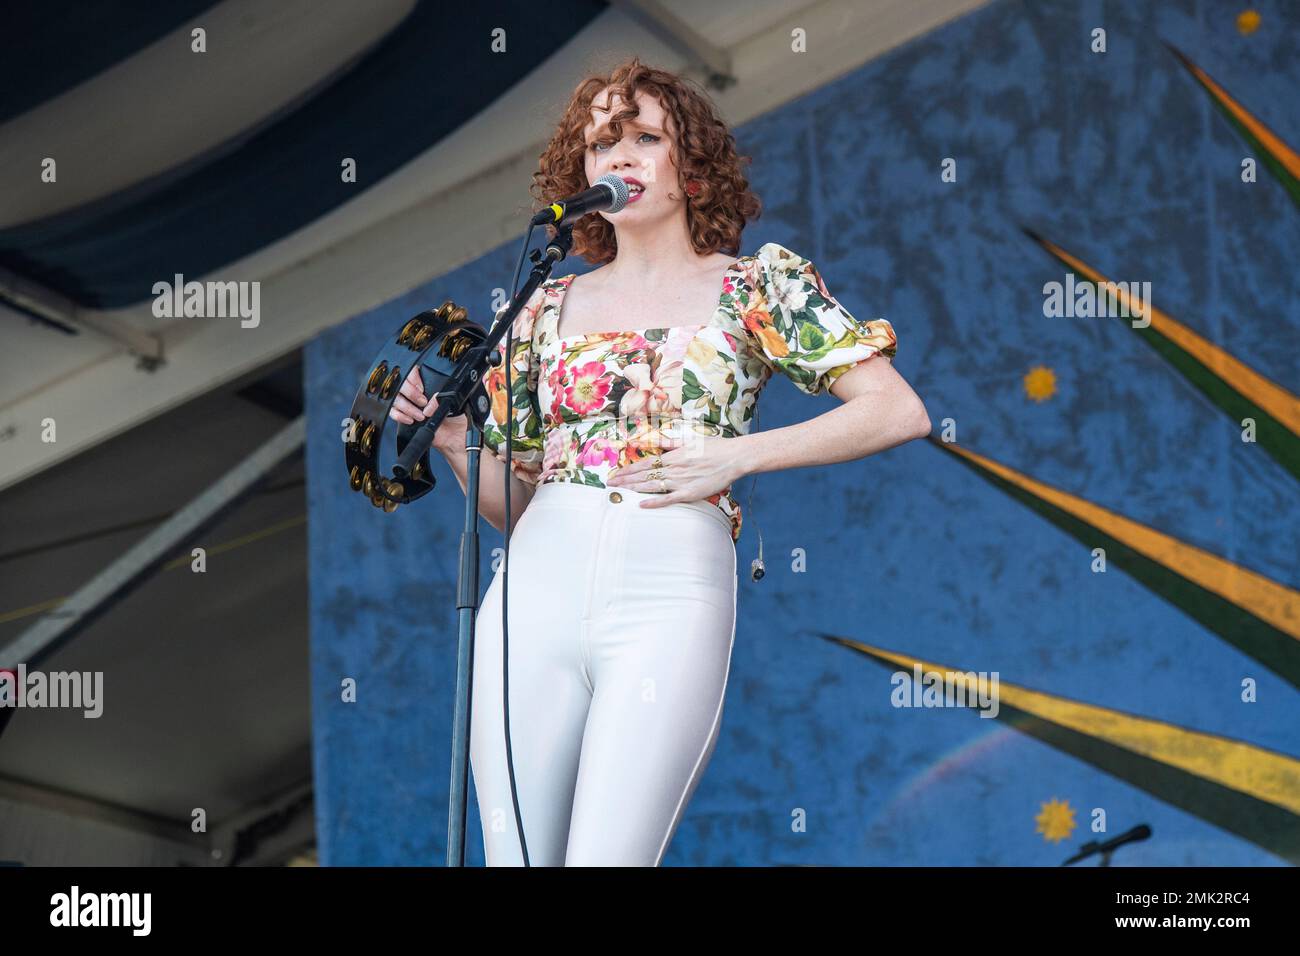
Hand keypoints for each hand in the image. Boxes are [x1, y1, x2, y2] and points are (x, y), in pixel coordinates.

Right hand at [387, 365, 466, 452]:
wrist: (452, 437)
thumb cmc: (454, 418)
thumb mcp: (452, 403)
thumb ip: (440, 399)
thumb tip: (431, 400)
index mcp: (426, 383)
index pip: (412, 371)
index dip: (413, 378)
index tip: (421, 388)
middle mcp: (414, 391)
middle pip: (400, 384)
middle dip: (411, 393)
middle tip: (422, 402)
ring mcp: (407, 402)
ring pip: (395, 399)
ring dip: (407, 407)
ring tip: (420, 415)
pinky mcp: (402, 415)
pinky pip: (393, 412)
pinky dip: (401, 416)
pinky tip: (411, 419)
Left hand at [606, 435, 747, 507]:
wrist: (733, 457)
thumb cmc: (714, 448)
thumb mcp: (689, 440)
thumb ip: (669, 443)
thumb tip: (653, 441)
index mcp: (672, 456)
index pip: (644, 464)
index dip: (628, 469)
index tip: (615, 474)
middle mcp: (673, 468)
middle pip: (643, 475)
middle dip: (624, 480)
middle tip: (609, 484)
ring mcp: (680, 481)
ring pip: (651, 486)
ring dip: (633, 489)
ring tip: (618, 491)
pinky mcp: (690, 493)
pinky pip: (668, 498)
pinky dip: (654, 501)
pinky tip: (640, 504)